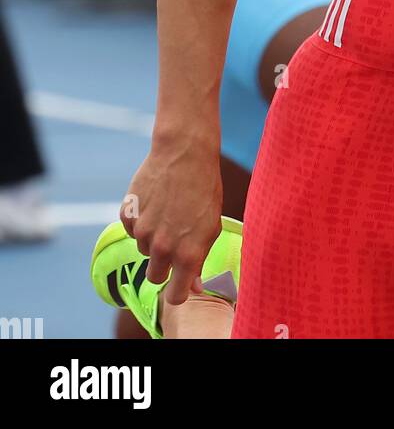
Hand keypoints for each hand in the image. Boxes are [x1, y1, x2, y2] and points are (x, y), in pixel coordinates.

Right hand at [122, 140, 222, 306]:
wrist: (184, 152)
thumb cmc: (204, 188)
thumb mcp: (212, 225)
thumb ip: (201, 258)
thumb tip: (195, 287)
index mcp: (188, 254)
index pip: (175, 296)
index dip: (178, 291)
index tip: (180, 283)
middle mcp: (163, 247)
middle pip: (155, 276)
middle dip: (164, 265)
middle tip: (174, 240)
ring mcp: (142, 231)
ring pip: (144, 249)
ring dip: (153, 237)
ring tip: (169, 211)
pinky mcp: (127, 215)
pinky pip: (131, 229)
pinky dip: (140, 220)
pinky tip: (155, 201)